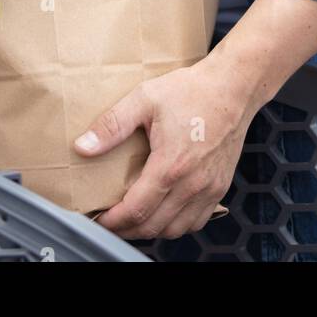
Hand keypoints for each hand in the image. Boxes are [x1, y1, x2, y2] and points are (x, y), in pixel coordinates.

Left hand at [74, 55, 254, 240]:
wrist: (233, 86)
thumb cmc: (193, 90)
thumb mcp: (145, 99)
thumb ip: (112, 125)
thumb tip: (83, 146)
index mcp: (171, 165)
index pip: (136, 210)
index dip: (113, 221)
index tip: (100, 218)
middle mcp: (192, 184)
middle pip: (154, 226)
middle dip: (127, 229)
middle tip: (111, 221)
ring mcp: (209, 188)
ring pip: (176, 229)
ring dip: (152, 229)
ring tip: (135, 218)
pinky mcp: (220, 186)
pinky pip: (197, 221)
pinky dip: (178, 224)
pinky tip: (165, 212)